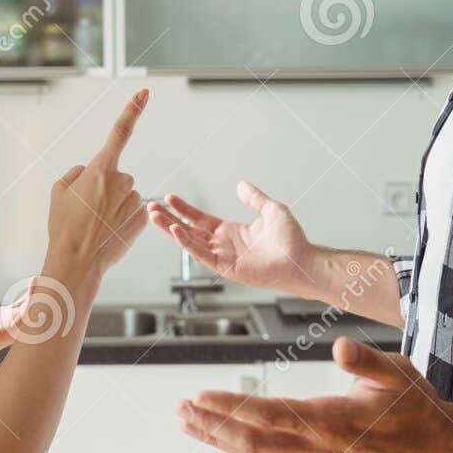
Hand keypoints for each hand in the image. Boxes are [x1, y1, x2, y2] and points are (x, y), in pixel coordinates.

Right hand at [45, 90, 149, 290]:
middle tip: (86, 210)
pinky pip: (131, 211)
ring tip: (95, 225)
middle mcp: (122, 181)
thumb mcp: (58, 192)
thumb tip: (89, 171)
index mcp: (100, 170)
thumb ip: (76, 173)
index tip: (145, 92)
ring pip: (124, 196)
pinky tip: (108, 232)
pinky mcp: (142, 218)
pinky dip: (121, 219)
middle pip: (116, 176)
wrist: (77, 261)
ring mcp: (134, 200)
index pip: (120, 132)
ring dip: (112, 206)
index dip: (133, 110)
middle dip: (104, 188)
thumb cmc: (64, 226)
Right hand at [147, 181, 314, 292]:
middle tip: (151, 208)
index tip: (169, 198)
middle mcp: (224, 245)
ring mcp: (223, 257)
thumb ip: (254, 198)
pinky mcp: (226, 268)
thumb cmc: (291, 240)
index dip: (184, 209)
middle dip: (169, 219)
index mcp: (231, 232)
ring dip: (172, 229)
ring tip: (155, 216)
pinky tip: (177, 231)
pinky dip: (188, 244)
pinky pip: (202, 255)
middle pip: (189, 230)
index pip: (200, 219)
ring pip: (190, 242)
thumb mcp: (271, 210)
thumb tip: (241, 184)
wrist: (301, 260)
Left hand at [176, 337, 452, 452]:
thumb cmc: (417, 405)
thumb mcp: (397, 373)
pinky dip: (241, 448)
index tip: (200, 396)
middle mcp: (320, 448)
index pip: (270, 415)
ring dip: (220, 438)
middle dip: (212, 425)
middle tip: (180, 409)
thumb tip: (340, 347)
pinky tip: (224, 438)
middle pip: (253, 441)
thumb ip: (366, 361)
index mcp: (334, 422)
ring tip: (189, 422)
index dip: (232, 407)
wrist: (439, 449)